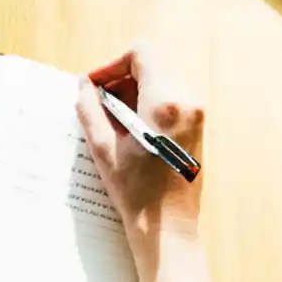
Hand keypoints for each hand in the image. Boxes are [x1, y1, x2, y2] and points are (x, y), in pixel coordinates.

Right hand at [76, 46, 204, 247]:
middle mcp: (187, 102)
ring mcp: (196, 114)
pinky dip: (148, 103)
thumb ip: (90, 109)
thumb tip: (84, 86)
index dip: (114, 64)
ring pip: (161, 80)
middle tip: (101, 105)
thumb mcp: (103, 148)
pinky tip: (131, 130)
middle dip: (122, 79)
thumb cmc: (137, 192)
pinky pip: (170, 98)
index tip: (97, 86)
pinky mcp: (197, 126)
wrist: (168, 228)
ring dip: (134, 92)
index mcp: (164, 102)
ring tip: (113, 121)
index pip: (142, 53)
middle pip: (152, 65)